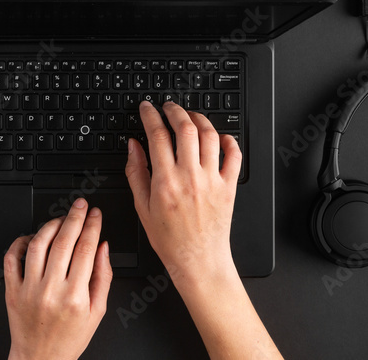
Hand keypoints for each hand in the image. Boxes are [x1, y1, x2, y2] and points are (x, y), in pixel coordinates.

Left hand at [4, 198, 112, 359]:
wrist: (40, 359)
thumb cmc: (69, 338)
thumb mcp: (97, 311)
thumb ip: (102, 277)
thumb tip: (103, 247)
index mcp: (75, 296)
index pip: (85, 249)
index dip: (92, 226)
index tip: (95, 214)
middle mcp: (51, 291)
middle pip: (64, 242)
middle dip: (74, 217)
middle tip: (80, 205)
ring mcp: (29, 289)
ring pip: (38, 244)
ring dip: (51, 225)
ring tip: (60, 218)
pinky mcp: (12, 291)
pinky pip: (12, 258)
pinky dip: (20, 242)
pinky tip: (32, 237)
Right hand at [125, 101, 282, 359]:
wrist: (198, 260)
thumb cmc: (170, 239)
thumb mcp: (142, 207)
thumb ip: (136, 172)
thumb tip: (133, 146)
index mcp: (165, 181)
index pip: (157, 135)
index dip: (150, 116)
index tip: (147, 108)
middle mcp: (190, 177)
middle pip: (185, 128)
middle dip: (175, 110)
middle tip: (168, 107)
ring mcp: (212, 180)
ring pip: (210, 136)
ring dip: (199, 120)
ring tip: (191, 117)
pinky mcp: (229, 186)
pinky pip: (234, 155)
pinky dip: (229, 141)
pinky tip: (220, 137)